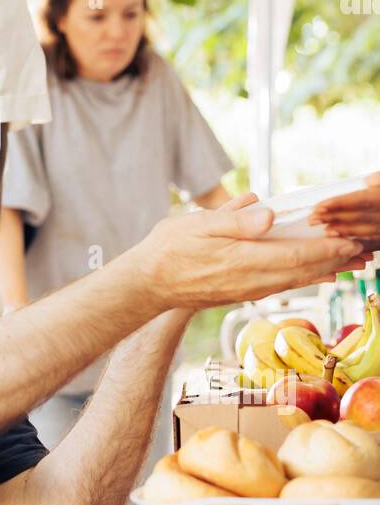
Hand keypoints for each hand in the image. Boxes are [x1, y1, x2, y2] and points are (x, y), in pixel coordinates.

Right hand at [141, 192, 364, 310]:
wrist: (148, 285)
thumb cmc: (168, 251)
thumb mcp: (197, 226)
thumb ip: (234, 220)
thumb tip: (267, 212)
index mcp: (243, 260)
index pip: (296, 256)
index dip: (327, 249)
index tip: (351, 240)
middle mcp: (251, 280)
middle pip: (304, 271)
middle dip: (336, 260)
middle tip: (364, 251)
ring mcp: (248, 289)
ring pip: (296, 280)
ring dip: (325, 270)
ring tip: (350, 263)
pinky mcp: (243, 292)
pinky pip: (283, 285)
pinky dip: (305, 277)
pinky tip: (316, 275)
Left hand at [307, 171, 379, 250]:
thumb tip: (370, 180)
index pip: (360, 201)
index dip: (339, 203)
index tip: (319, 205)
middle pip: (359, 217)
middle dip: (335, 218)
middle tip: (313, 219)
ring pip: (366, 231)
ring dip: (345, 232)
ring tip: (325, 231)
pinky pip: (375, 242)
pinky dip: (359, 243)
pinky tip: (345, 243)